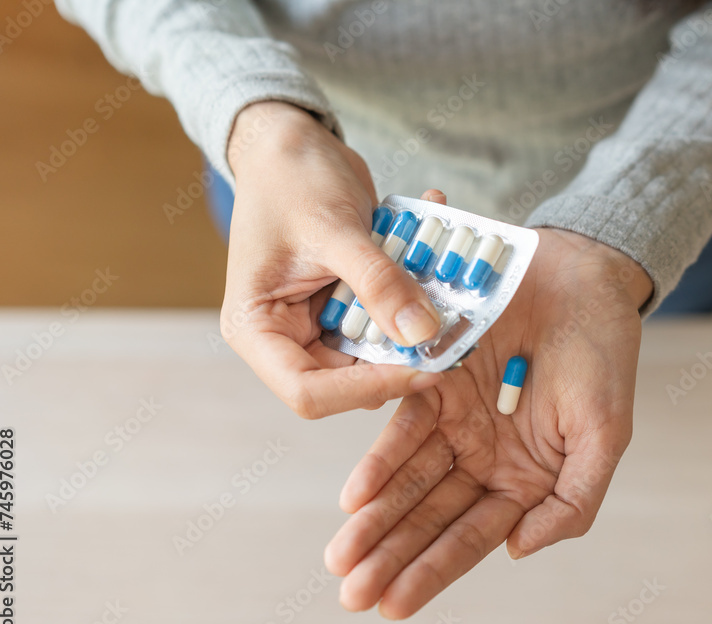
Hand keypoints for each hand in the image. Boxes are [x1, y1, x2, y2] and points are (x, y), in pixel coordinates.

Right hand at [220, 101, 444, 417]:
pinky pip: (389, 315)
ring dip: (416, 324)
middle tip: (454, 335)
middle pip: (349, 379)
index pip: (309, 392)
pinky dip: (415, 291)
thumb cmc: (291, 180)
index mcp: (257, 330)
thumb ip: (378, 283)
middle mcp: (286, 337)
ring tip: (451, 286)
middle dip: (401, 359)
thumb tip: (422, 333)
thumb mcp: (335, 231)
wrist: (291, 144)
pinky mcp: (349, 305)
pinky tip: (436, 243)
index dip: (366, 388)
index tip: (421, 368)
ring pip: (378, 350)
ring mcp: (319, 323)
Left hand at [324, 198, 652, 617]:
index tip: (394, 606)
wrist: (584, 277)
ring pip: (409, 478)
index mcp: (525, 478)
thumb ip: (572, 500)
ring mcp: (456, 419)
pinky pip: (402, 424)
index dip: (433, 571)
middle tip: (352, 592)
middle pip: (430, 515)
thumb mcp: (605, 437)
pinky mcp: (433, 378)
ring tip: (343, 554)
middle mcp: (483, 456)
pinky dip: (380, 458)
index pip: (472, 536)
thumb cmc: (604, 356)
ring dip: (375, 517)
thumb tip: (518, 549)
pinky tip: (355, 493)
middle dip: (392, 554)